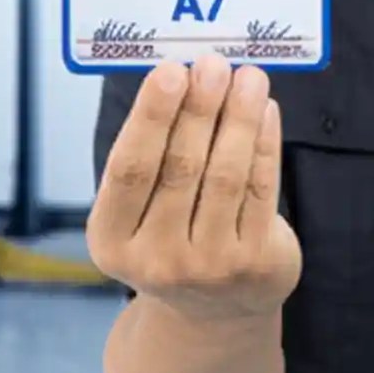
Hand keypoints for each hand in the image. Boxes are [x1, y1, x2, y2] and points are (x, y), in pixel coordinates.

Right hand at [87, 56, 301, 321]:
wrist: (208, 309)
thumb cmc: (163, 232)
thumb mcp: (134, 208)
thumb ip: (147, 156)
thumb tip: (176, 78)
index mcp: (110, 239)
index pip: (130, 168)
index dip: (151, 117)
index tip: (169, 70)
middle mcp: (155, 259)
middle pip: (179, 167)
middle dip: (198, 108)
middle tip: (211, 63)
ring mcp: (207, 266)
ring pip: (224, 176)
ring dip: (236, 118)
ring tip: (246, 76)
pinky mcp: (253, 265)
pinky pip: (259, 191)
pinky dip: (262, 144)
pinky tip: (263, 111)